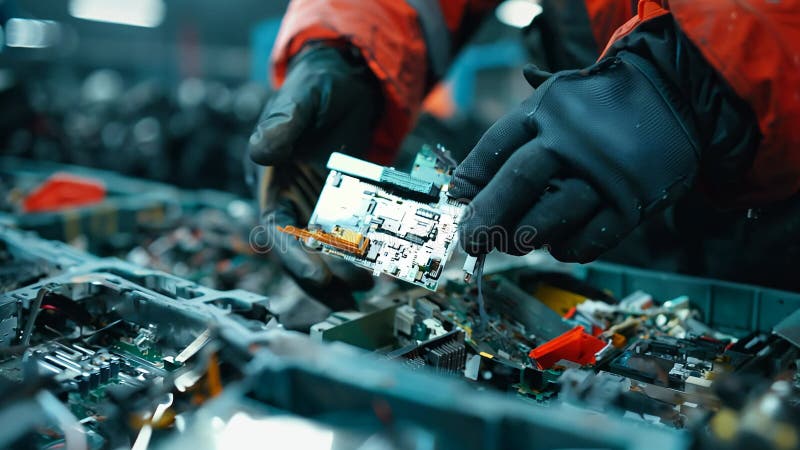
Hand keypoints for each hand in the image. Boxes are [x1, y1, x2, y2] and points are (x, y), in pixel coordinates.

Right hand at [248, 44, 381, 307]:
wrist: (348, 81)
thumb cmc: (318, 86)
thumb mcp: (300, 100)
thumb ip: (281, 124)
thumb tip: (260, 153)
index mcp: (271, 183)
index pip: (277, 229)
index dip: (294, 257)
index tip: (319, 277)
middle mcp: (292, 201)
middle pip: (303, 251)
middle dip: (327, 276)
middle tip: (358, 289)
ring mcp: (320, 205)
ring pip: (328, 251)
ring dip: (346, 272)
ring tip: (372, 286)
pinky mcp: (346, 205)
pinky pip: (354, 235)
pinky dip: (366, 253)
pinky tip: (385, 263)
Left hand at [450, 52, 699, 262]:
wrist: (674, 95)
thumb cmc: (598, 107)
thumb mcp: (555, 99)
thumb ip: (515, 135)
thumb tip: (464, 189)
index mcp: (547, 111)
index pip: (494, 148)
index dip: (471, 181)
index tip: (458, 203)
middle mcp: (573, 140)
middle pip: (518, 182)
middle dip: (487, 217)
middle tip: (471, 241)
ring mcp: (604, 173)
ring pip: (552, 217)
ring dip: (526, 237)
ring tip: (516, 242)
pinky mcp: (632, 202)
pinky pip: (589, 239)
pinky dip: (566, 249)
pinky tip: (557, 246)